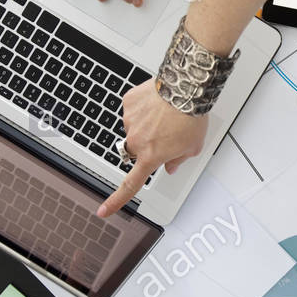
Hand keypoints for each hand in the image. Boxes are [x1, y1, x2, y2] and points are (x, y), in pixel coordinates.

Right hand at [98, 80, 207, 216]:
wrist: (186, 86)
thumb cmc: (191, 116)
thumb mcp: (193, 147)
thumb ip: (178, 160)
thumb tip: (170, 167)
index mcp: (151, 157)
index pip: (131, 185)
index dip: (116, 200)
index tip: (104, 210)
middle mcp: (136, 141)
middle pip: (135, 150)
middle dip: (146, 146)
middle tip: (164, 134)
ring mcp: (130, 121)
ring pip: (134, 128)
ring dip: (146, 124)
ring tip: (165, 114)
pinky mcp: (128, 103)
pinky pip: (133, 109)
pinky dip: (143, 107)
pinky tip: (157, 103)